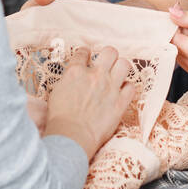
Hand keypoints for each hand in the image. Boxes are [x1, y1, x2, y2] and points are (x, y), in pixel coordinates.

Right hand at [44, 46, 135, 160]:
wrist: (71, 136)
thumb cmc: (59, 119)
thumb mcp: (56, 92)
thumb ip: (67, 81)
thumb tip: (71, 79)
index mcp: (75, 72)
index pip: (83, 52)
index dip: (85, 53)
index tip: (86, 55)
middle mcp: (95, 76)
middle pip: (110, 52)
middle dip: (108, 55)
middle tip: (106, 62)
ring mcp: (110, 88)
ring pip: (124, 64)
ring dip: (121, 68)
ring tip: (118, 73)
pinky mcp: (120, 102)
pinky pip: (131, 87)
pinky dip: (127, 88)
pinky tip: (122, 91)